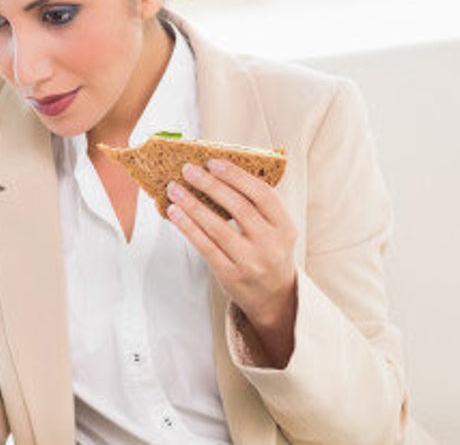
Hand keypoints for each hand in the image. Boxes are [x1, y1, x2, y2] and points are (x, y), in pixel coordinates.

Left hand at [165, 158, 298, 364]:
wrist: (274, 297)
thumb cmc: (268, 253)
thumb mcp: (275, 230)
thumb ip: (256, 206)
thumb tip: (216, 173)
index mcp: (285, 227)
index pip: (262, 194)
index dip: (236, 176)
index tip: (213, 162)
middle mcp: (271, 244)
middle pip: (238, 207)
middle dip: (210, 185)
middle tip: (188, 169)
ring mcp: (251, 262)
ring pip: (217, 227)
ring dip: (192, 204)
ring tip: (175, 188)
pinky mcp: (230, 275)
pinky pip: (205, 246)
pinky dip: (188, 227)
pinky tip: (175, 212)